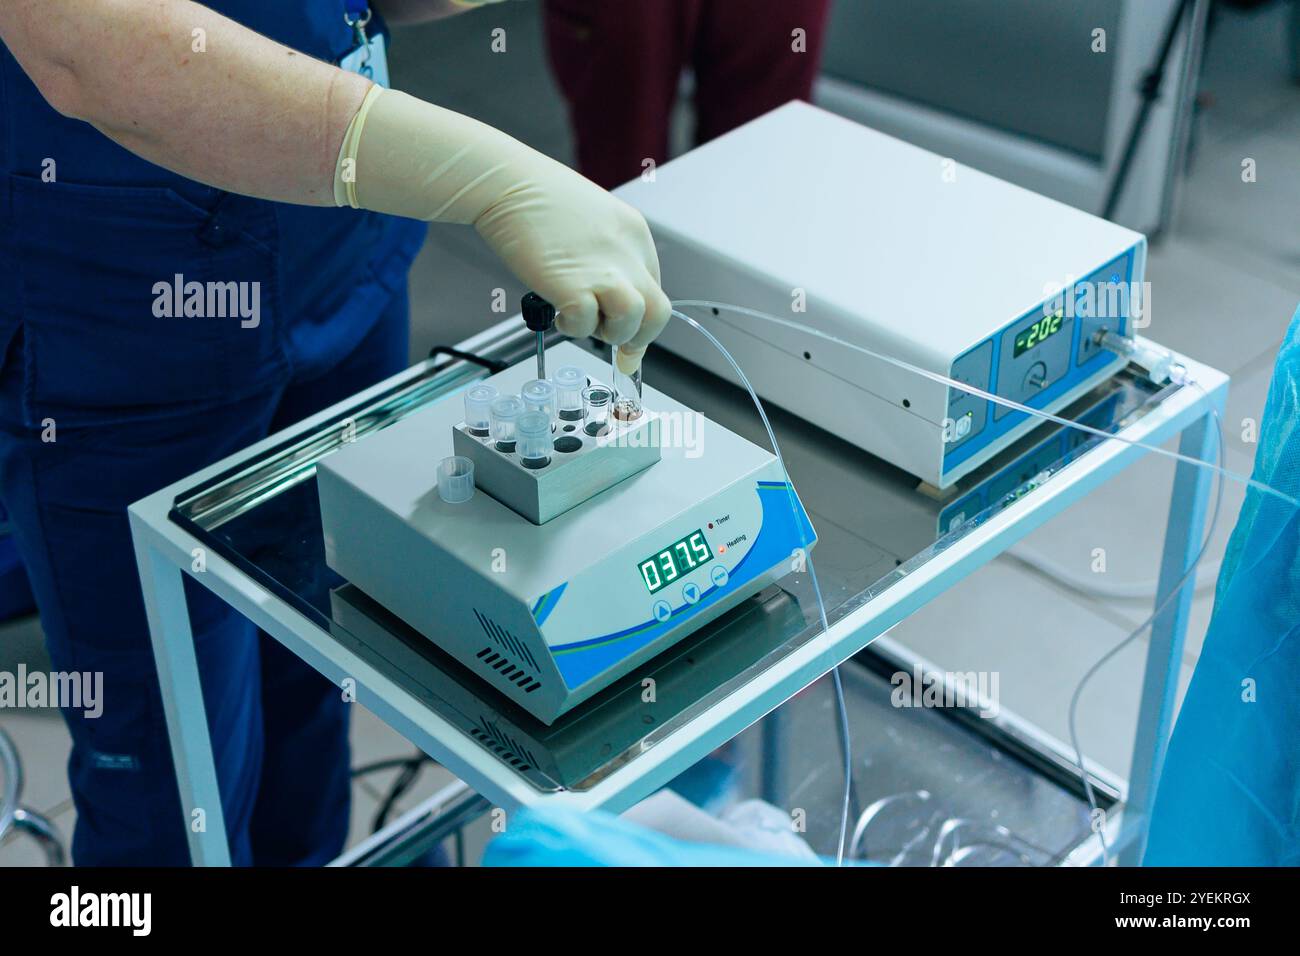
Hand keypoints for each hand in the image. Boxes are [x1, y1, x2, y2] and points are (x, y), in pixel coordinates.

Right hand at [334, 88, 671, 373]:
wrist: (507, 181)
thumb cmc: (538, 201)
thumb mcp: (588, 226)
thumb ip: (605, 262)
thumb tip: (608, 304)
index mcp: (635, 236)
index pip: (654, 290)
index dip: (640, 319)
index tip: (627, 339)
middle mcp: (626, 253)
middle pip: (658, 311)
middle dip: (637, 337)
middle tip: (612, 344)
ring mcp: (602, 269)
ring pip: (634, 318)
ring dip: (611, 334)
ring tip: (584, 321)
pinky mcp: (571, 283)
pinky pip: (586, 323)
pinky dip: (574, 328)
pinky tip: (558, 314)